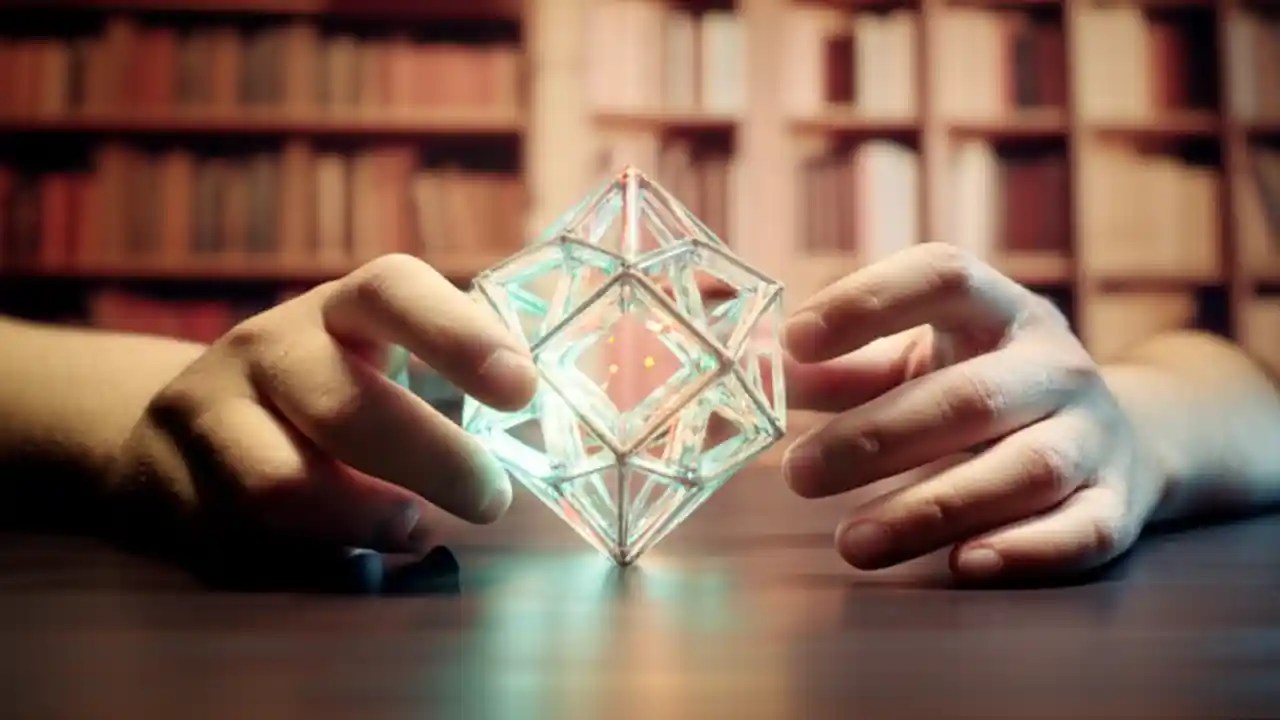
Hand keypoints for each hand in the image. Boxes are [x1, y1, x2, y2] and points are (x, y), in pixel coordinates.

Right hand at [107, 255, 535, 575]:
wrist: (176, 423)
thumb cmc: (321, 392)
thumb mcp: (372, 362)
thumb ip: (440, 383)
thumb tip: (531, 436)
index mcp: (336, 309)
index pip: (393, 292)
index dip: (459, 336)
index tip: (522, 388)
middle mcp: (267, 348)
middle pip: (344, 406)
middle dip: (431, 462)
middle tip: (490, 501)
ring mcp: (206, 415)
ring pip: (282, 486)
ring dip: (363, 521)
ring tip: (414, 532)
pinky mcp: (165, 485)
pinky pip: (245, 544)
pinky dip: (310, 561)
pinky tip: (341, 555)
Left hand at [782, 244, 1164, 581]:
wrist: (1114, 435)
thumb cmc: (978, 388)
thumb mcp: (914, 362)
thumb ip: (838, 369)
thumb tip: (754, 371)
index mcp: (998, 309)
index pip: (942, 277)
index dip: (868, 302)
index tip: (794, 339)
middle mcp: (1054, 364)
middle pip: (970, 396)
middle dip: (876, 438)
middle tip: (797, 474)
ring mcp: (1093, 434)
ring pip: (1025, 470)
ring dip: (932, 509)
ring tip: (851, 542)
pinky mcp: (1118, 504)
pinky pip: (1084, 531)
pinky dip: (1027, 551)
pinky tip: (962, 565)